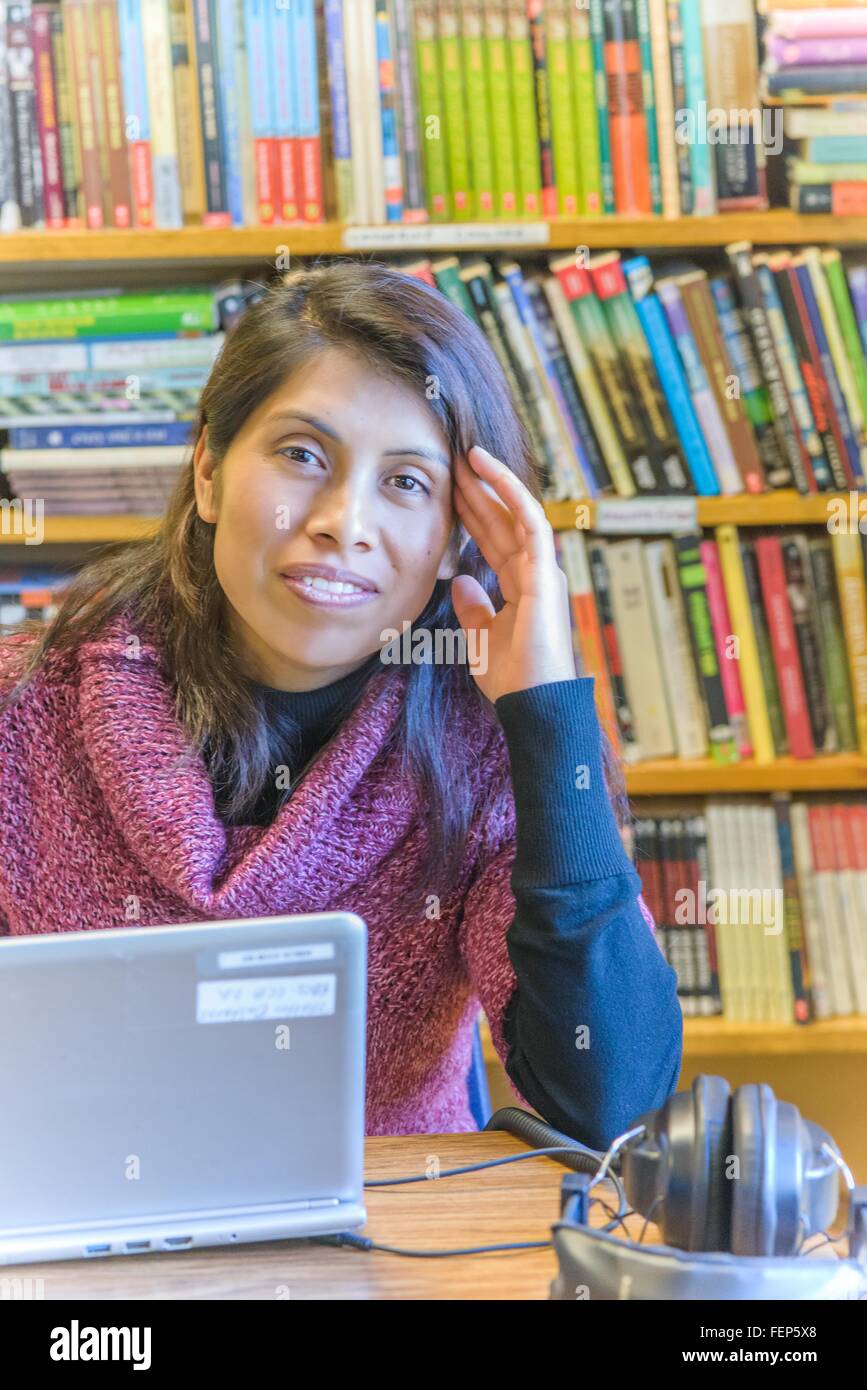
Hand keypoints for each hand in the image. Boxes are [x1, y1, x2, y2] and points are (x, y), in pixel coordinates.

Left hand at [450, 445, 576, 703]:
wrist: (531, 701)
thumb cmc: (511, 677)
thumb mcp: (481, 637)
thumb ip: (474, 607)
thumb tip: (462, 581)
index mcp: (521, 586)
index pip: (493, 539)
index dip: (472, 513)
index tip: (449, 489)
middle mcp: (535, 572)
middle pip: (502, 521)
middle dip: (477, 491)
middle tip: (452, 461)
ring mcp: (543, 569)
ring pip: (516, 512)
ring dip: (492, 483)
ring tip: (468, 455)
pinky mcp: (545, 571)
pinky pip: (529, 520)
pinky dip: (510, 493)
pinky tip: (489, 470)